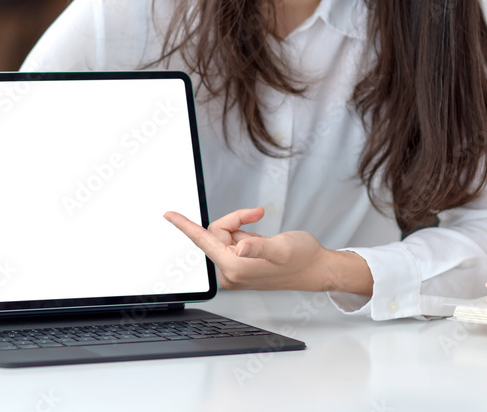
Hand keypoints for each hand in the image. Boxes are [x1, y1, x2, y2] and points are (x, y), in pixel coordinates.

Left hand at [163, 207, 371, 294]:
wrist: (316, 268)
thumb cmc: (303, 259)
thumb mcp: (282, 248)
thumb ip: (258, 246)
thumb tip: (240, 247)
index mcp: (235, 268)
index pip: (204, 242)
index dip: (185, 226)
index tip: (169, 215)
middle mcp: (231, 271)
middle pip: (216, 234)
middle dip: (235, 221)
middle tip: (257, 215)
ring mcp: (235, 269)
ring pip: (224, 235)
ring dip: (241, 227)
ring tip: (264, 234)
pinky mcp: (240, 264)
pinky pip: (232, 240)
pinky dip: (244, 232)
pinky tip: (261, 240)